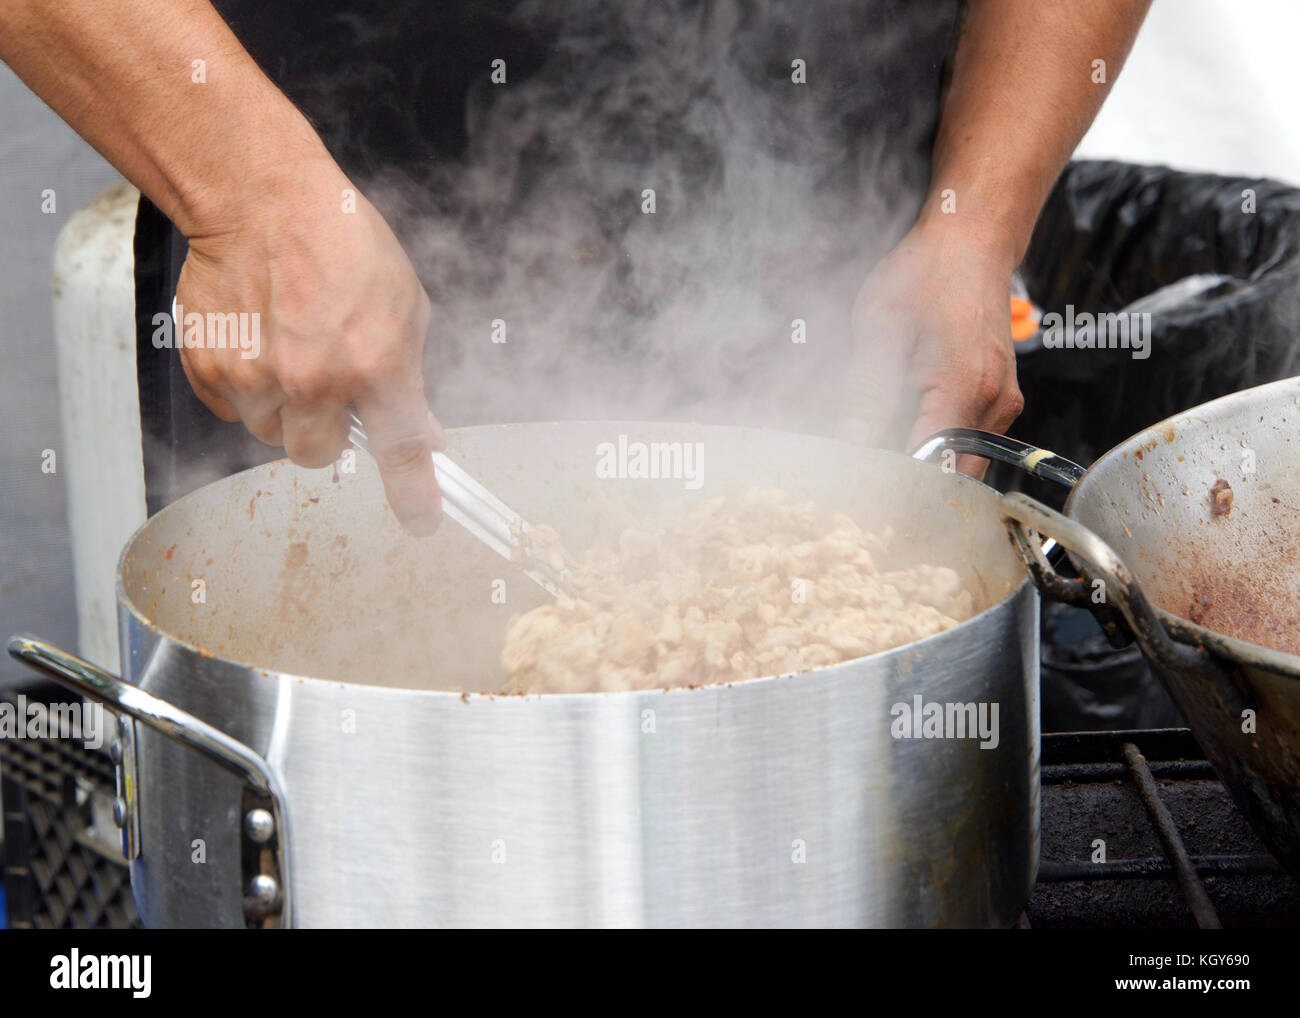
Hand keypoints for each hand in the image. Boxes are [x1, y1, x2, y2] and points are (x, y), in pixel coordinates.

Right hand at [174, 154, 444, 533]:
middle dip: (328, 431)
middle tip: (326, 387)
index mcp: (375, 364)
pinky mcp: (212, 370)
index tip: (422, 521)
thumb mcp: (405, 304)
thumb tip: (421, 433)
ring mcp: (258, 379)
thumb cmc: (341, 241)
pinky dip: (246, 388)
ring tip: (288, 347)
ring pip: (273, 435)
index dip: (414, 495)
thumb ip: (411, 375)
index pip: (400, 453)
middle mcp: (315, 380)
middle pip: (320, 457)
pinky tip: (257, 340)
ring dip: (284, 408)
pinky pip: (232, 411)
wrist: (260, 199)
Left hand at [839, 215, 1023, 476]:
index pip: (931, 466)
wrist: (972, 241)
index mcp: (964, 387)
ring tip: (881, 443)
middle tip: (863, 472)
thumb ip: (866, 391)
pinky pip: (967, 440)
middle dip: (907, 479)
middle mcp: (994, 404)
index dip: (892, 482)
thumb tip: (852, 442)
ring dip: (921, 459)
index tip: (860, 485)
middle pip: (950, 474)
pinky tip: (904, 422)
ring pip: (960, 461)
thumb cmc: (928, 273)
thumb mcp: (881, 327)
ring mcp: (1001, 404)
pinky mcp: (998, 401)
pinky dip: (935, 441)